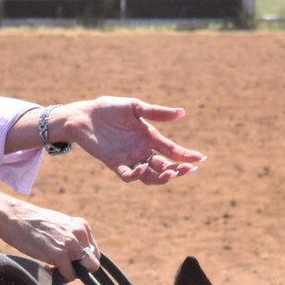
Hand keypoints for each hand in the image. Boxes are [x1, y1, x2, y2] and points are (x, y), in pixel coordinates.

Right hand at [4, 201, 98, 282]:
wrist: (14, 217)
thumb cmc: (32, 221)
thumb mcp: (59, 224)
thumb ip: (70, 236)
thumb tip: (74, 252)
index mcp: (81, 226)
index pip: (93, 251)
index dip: (82, 260)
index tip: (69, 261)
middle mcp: (80, 234)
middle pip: (93, 262)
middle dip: (81, 269)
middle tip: (65, 268)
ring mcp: (71, 244)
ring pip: (85, 270)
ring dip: (72, 274)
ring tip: (55, 269)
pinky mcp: (60, 255)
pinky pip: (70, 275)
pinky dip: (61, 278)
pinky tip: (48, 269)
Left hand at [59, 97, 202, 185]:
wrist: (84, 115)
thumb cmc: (109, 108)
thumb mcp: (135, 107)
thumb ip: (156, 112)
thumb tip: (182, 113)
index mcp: (149, 137)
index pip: (172, 150)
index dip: (186, 155)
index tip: (200, 158)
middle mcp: (141, 150)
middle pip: (164, 166)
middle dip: (178, 169)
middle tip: (188, 169)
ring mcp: (129, 158)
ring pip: (149, 174)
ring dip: (161, 176)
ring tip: (170, 172)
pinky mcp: (114, 163)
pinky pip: (128, 175)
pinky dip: (136, 175)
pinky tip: (142, 168)